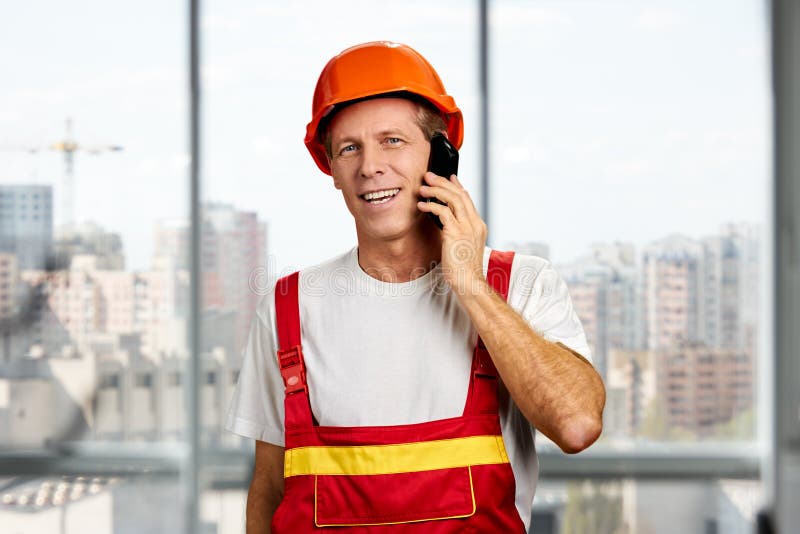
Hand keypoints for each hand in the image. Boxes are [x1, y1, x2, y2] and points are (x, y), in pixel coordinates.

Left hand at [417, 172, 488, 295]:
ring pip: (452, 199)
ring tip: (423, 187)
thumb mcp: (463, 246)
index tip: (448, 177)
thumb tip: (446, 223)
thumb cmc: (464, 269)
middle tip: (429, 176)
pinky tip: (422, 205)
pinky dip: (431, 205)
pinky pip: (443, 212)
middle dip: (443, 182)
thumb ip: (458, 232)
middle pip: (460, 194)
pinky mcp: (455, 233)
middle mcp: (474, 223)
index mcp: (478, 226)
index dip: (457, 186)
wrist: (469, 282)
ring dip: (436, 190)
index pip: (468, 199)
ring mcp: (466, 227)